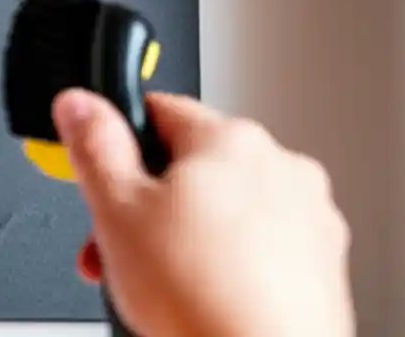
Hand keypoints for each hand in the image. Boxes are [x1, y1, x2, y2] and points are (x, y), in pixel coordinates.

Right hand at [54, 90, 353, 336]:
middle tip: (119, 247)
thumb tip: (80, 104)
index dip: (117, 149)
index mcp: (231, 138)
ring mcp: (310, 216)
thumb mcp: (116, 210)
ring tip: (161, 282)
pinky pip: (261, 248)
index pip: (158, 111)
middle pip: (191, 168)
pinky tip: (204, 297)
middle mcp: (281, 166)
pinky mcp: (324, 264)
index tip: (103, 181)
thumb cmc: (203, 299)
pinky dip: (231, 266)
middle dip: (148, 206)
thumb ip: (94, 145)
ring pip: (226, 211)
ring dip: (187, 237)